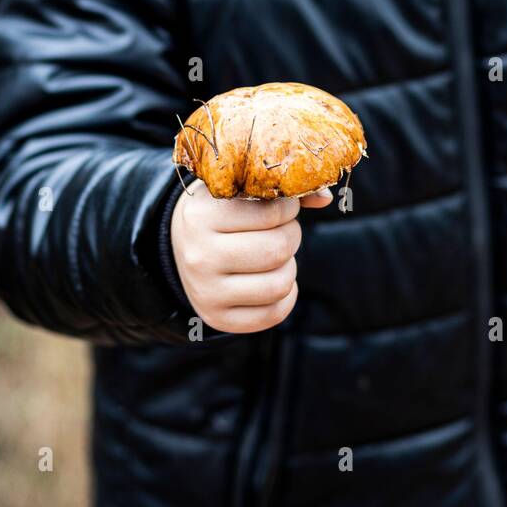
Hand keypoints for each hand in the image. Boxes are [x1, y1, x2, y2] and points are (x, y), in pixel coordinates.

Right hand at [169, 177, 332, 333]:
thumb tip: (325, 198)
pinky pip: (273, 313)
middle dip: (292, 237)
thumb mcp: (238, 190)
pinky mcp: (218, 318)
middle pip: (277, 250)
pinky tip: (274, 278)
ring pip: (279, 284)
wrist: (180, 246)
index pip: (271, 212)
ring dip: (289, 267)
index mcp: (202, 216)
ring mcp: (206, 291)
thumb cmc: (220, 211)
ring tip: (276, 255)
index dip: (289, 209)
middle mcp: (200, 256)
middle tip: (283, 231)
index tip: (283, 207)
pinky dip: (286, 295)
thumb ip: (282, 188)